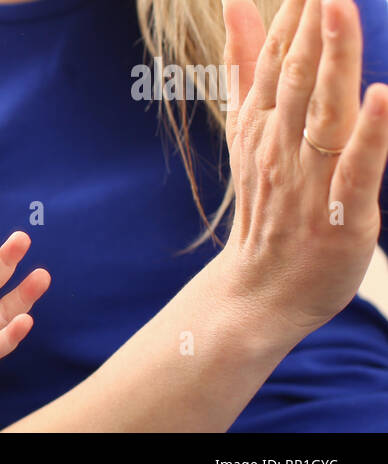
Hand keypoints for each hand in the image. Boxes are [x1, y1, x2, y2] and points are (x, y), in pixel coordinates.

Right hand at [219, 0, 387, 332]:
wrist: (261, 291)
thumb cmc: (268, 207)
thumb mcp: (248, 132)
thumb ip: (243, 68)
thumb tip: (233, 6)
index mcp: (260, 125)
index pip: (273, 59)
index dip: (290, 15)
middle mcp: (280, 146)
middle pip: (296, 76)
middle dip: (311, 23)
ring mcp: (309, 179)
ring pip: (324, 110)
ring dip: (333, 60)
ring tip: (339, 9)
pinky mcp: (341, 213)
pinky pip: (357, 168)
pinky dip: (370, 133)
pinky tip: (381, 96)